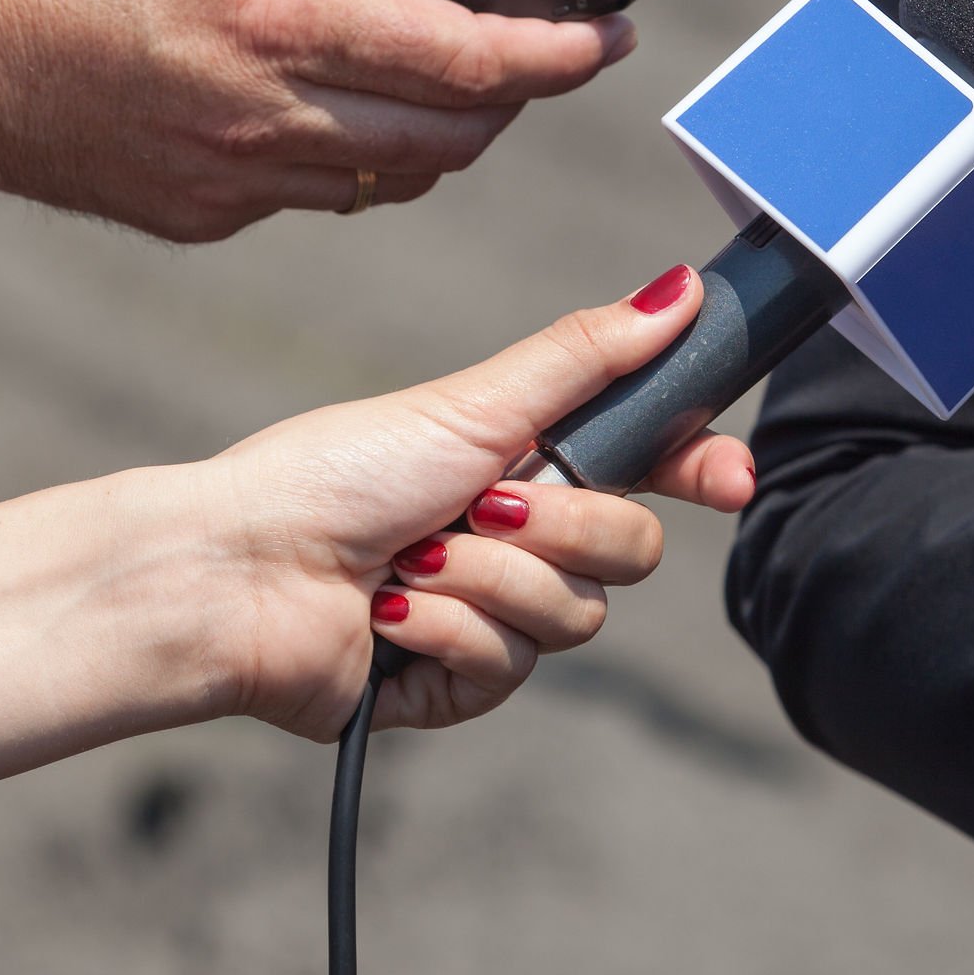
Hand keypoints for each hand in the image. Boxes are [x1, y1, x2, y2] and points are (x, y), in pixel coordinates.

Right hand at [0, 0, 633, 240]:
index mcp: (274, 13)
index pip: (466, 58)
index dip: (556, 53)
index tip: (605, 38)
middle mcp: (269, 113)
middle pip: (455, 136)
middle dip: (517, 97)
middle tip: (538, 50)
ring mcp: (238, 180)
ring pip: (400, 178)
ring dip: (451, 134)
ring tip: (458, 75)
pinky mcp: (206, 217)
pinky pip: (326, 196)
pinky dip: (368, 157)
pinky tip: (350, 103)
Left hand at [199, 266, 753, 735]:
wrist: (242, 567)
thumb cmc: (336, 472)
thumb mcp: (474, 403)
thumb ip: (588, 355)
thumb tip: (680, 288)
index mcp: (530, 463)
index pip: (654, 469)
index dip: (703, 471)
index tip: (731, 479)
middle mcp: (520, 539)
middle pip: (631, 551)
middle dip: (561, 526)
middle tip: (487, 503)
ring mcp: (491, 616)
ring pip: (576, 617)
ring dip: (488, 579)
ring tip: (413, 559)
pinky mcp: (454, 686)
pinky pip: (511, 669)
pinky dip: (447, 630)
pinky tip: (391, 613)